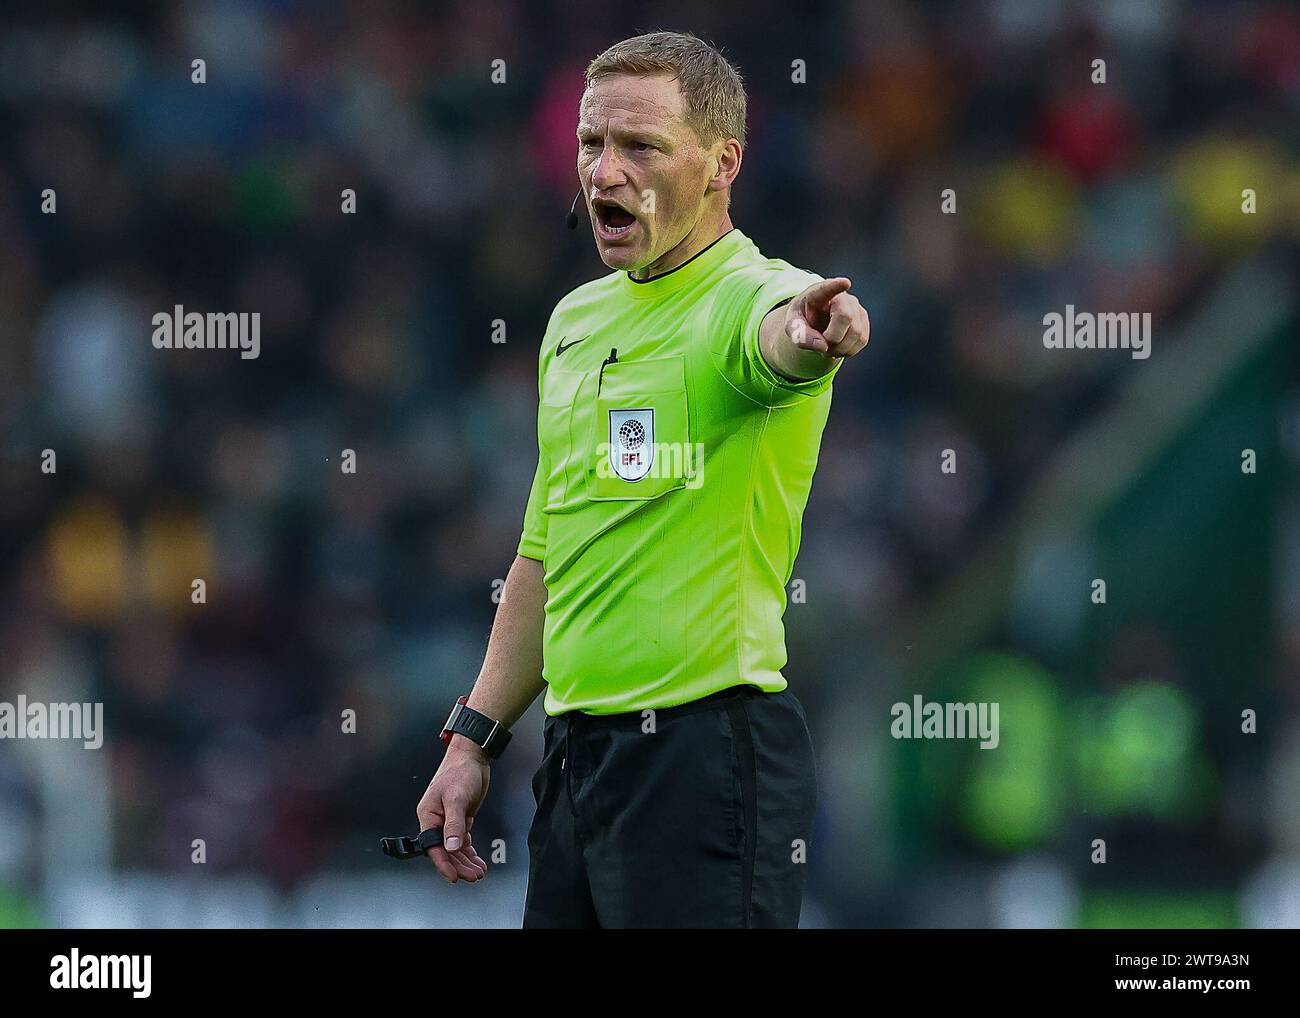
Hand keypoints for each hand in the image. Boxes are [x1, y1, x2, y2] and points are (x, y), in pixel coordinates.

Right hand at [415, 737, 490, 883]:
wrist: (472, 756)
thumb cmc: (460, 771)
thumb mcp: (457, 797)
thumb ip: (454, 824)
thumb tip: (451, 847)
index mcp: (428, 816)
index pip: (433, 846)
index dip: (443, 863)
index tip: (454, 877)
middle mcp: (436, 820)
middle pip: (446, 850)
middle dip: (459, 865)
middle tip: (474, 877)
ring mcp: (449, 821)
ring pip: (455, 848)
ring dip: (466, 861)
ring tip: (478, 873)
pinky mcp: (461, 818)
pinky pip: (463, 841)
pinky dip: (470, 852)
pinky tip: (478, 862)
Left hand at [785, 277, 870, 357]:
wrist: (813, 324)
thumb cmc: (802, 320)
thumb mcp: (792, 326)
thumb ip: (800, 334)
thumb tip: (822, 346)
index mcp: (819, 293)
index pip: (828, 288)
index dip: (837, 286)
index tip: (845, 283)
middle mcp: (842, 297)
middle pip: (846, 317)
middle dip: (833, 337)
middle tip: (821, 343)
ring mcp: (856, 308)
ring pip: (857, 333)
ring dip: (840, 348)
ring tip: (827, 347)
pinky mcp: (864, 322)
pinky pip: (861, 341)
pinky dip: (848, 351)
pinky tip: (838, 347)